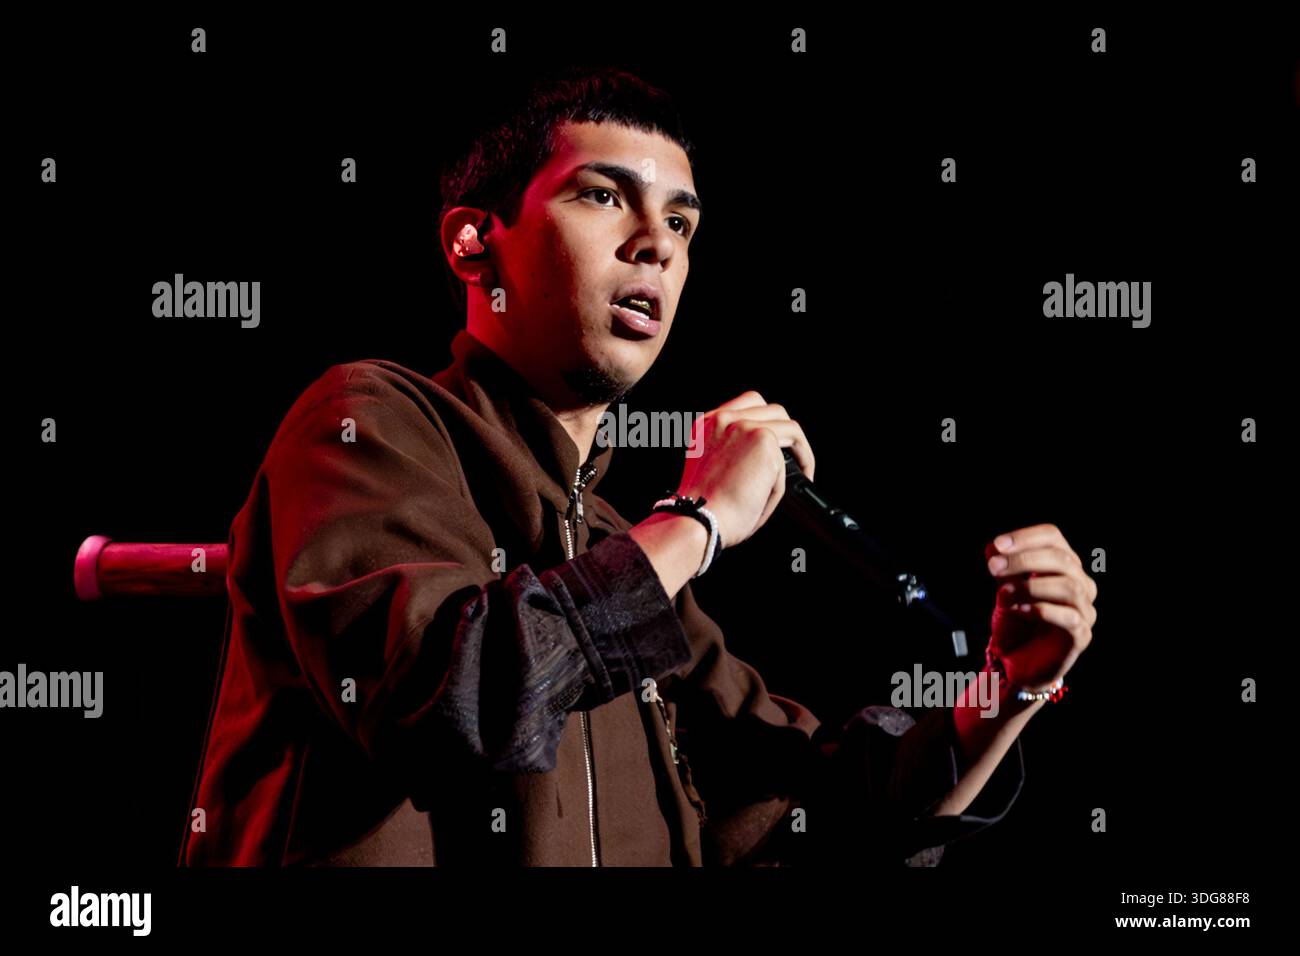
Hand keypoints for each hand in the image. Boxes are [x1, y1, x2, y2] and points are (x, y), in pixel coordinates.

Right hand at [675, 390, 814, 548]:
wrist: (698, 520)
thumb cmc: (702, 508)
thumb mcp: (707, 468)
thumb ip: (727, 451)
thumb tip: (758, 459)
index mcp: (707, 425)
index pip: (746, 405)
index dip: (765, 423)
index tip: (774, 444)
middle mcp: (723, 419)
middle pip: (772, 410)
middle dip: (787, 434)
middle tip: (794, 459)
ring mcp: (744, 427)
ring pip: (790, 428)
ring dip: (800, 451)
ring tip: (802, 472)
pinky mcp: (763, 441)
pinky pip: (789, 460)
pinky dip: (784, 480)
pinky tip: (775, 495)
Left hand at [983, 523, 1096, 692]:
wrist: (1018, 663)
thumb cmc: (1016, 623)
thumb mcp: (1004, 590)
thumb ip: (1002, 568)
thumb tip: (993, 547)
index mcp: (1064, 566)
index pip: (1053, 537)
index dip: (1026, 537)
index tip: (998, 545)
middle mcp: (1081, 584)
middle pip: (1062, 559)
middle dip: (1023, 560)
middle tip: (993, 567)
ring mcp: (1085, 610)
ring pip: (1068, 586)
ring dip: (1030, 586)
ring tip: (1003, 595)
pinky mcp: (1081, 636)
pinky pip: (1068, 617)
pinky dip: (1041, 610)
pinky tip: (1019, 611)